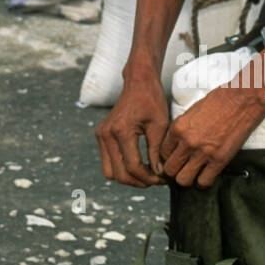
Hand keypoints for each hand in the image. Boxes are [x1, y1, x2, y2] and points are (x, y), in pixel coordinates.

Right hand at [95, 69, 168, 187]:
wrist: (138, 82)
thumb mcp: (160, 125)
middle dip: (139, 182)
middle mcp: (106, 134)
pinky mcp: (101, 136)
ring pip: (110, 172)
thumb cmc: (152, 100)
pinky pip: (108, 162)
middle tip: (156, 181)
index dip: (149, 178)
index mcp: (121, 131)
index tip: (163, 179)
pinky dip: (122, 168)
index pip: (133, 167)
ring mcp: (101, 135)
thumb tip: (158, 174)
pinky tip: (139, 166)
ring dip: (129, 178)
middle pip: (119, 174)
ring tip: (148, 175)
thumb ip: (157, 151)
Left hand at [159, 85, 264, 188]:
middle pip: (170, 169)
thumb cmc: (222, 100)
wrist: (243, 99)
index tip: (173, 160)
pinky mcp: (219, 160)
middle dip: (174, 171)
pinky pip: (204, 181)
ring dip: (187, 179)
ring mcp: (203, 152)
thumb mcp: (193, 111)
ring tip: (193, 174)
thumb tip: (178, 142)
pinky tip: (206, 176)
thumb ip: (183, 128)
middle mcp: (187, 142)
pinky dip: (204, 182)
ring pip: (183, 179)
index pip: (163, 152)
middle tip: (181, 169)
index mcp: (179, 128)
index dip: (167, 158)